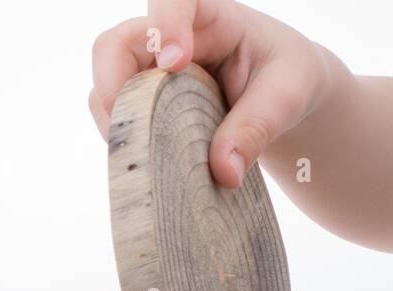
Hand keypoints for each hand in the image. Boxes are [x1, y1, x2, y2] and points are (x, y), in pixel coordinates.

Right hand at [89, 0, 332, 187]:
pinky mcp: (141, 103)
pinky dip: (123, 140)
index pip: (175, 0)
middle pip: (117, 44)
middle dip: (112, 82)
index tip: (174, 63)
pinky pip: (114, 117)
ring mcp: (148, 71)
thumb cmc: (285, 80)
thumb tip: (223, 172)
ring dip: (117, 121)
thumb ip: (257, 128)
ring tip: (143, 153)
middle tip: (132, 124)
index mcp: (212, 16)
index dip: (165, 26)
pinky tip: (147, 159)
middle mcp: (169, 39)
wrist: (278, 98)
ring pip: (105, 85)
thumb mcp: (287, 98)